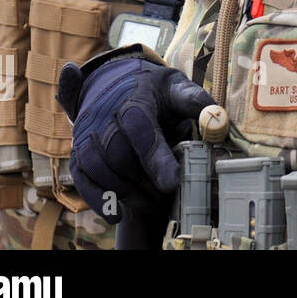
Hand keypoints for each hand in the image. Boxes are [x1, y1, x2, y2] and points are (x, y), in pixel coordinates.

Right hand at [57, 48, 214, 223]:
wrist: (113, 82)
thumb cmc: (152, 90)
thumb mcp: (175, 87)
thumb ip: (196, 101)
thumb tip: (217, 119)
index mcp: (134, 99)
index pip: (141, 129)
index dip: (156, 157)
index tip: (173, 182)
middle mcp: (105, 116)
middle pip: (119, 154)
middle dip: (144, 180)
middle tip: (167, 195)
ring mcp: (88, 135)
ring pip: (101, 169)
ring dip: (127, 192)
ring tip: (152, 203)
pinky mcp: (79, 152)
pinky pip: (83, 179)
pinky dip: (99, 199)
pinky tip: (117, 215)